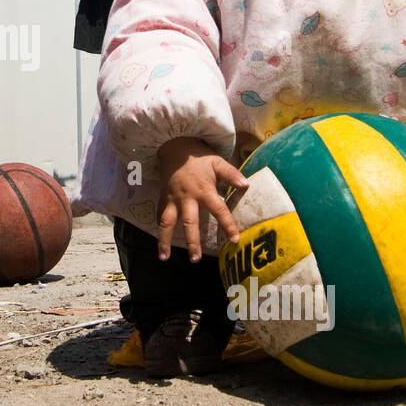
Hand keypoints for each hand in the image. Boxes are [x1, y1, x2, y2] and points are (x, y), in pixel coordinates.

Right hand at [155, 137, 248, 261]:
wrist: (175, 146)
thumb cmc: (199, 156)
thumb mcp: (217, 162)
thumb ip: (231, 174)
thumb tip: (246, 186)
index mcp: (204, 190)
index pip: (219, 210)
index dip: (227, 225)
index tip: (234, 240)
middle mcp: (187, 198)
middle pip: (189, 223)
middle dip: (192, 241)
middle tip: (195, 259)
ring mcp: (172, 199)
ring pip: (167, 223)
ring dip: (165, 240)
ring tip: (164, 257)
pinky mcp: (162, 197)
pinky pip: (159, 215)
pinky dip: (159, 229)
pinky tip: (160, 243)